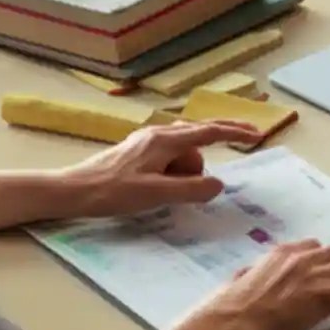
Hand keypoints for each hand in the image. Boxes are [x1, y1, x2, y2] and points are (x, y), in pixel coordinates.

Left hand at [57, 121, 262, 217]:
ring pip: (182, 153)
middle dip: (208, 157)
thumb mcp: (156, 194)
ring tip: (164, 196)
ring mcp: (146, 142)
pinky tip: (163, 189)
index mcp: (164, 140)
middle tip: (228, 161)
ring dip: (184, 173)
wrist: (72, 191)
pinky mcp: (137, 152)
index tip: (257, 134)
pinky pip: (168, 157)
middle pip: (197, 141)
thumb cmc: (112, 192)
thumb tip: (219, 185)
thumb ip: (191, 190)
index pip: (209, 132)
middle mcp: (157, 134)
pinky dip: (175, 171)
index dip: (235, 132)